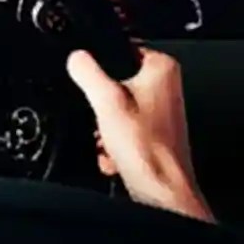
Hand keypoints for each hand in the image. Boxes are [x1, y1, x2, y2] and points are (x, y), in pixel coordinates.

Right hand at [67, 48, 214, 222]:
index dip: (101, 70)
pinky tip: (117, 156)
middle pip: (115, 84)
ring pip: (118, 110)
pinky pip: (124, 130)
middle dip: (103, 107)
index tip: (96, 89)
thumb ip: (87, 73)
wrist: (163, 193)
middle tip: (105, 121)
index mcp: (162, 68)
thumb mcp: (105, 102)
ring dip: (106, 129)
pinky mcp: (156, 135)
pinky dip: (116, 143)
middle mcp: (167, 87)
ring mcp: (163, 112)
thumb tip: (76, 58)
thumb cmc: (147, 151)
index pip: (120, 50)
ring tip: (111, 142)